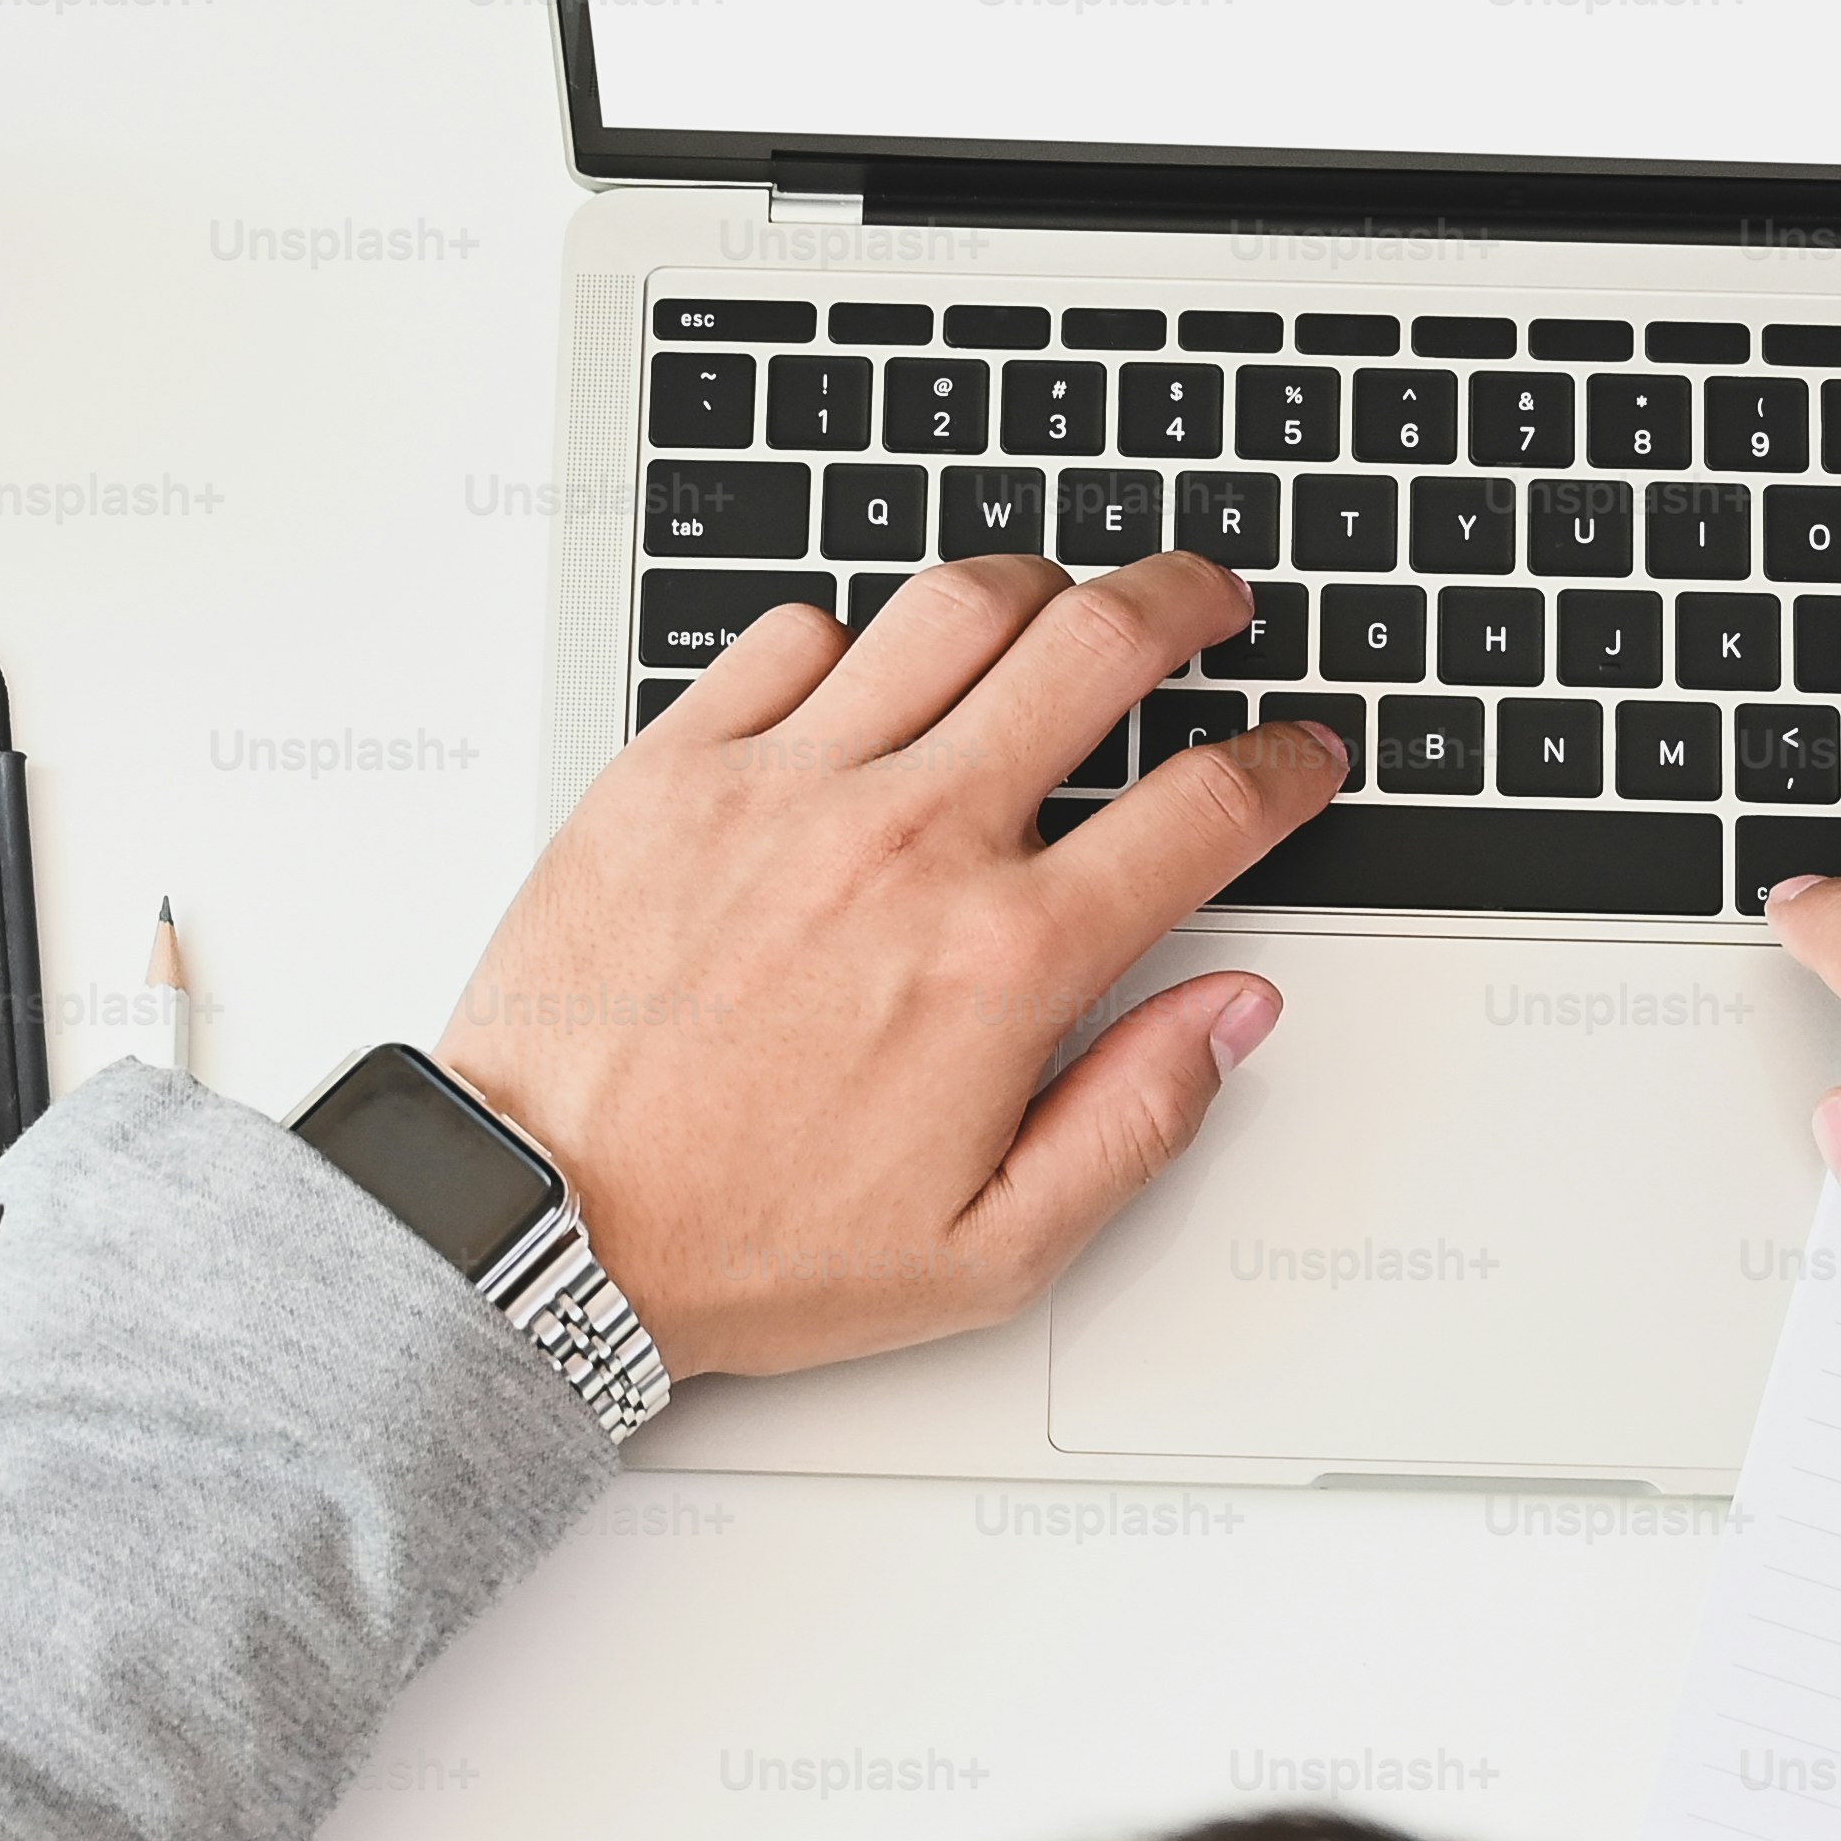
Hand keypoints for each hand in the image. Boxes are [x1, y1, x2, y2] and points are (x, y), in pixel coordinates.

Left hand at [437, 554, 1345, 1380]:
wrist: (543, 1228)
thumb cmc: (747, 1243)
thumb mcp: (994, 1249)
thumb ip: (1140, 1119)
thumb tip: (1232, 1014)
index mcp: (1005, 960)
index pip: (1207, 809)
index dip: (1284, 765)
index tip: (1297, 756)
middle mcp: (907, 842)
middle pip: (1098, 645)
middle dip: (1185, 603)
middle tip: (1207, 606)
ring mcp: (786, 785)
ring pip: (955, 608)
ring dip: (1035, 592)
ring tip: (1057, 611)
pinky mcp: (675, 765)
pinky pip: (794, 636)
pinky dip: (857, 639)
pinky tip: (870, 682)